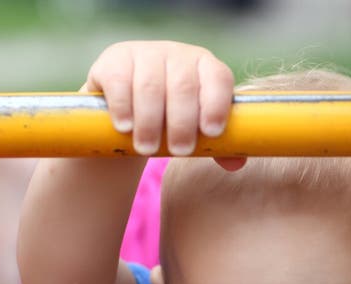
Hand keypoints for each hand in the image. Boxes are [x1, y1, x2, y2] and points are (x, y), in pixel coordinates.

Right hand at [83, 40, 241, 167]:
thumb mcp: (195, 130)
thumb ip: (217, 147)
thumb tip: (235, 163)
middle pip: (183, 86)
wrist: (129, 107)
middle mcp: (179, 55)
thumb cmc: (172, 120)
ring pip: (150, 86)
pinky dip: (123, 107)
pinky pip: (120, 82)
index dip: (217, 104)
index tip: (211, 132)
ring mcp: (146, 52)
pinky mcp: (115, 59)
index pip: (219, 78)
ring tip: (147, 148)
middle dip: (182, 123)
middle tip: (179, 151)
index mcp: (206, 67)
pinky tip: (125, 126)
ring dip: (150, 122)